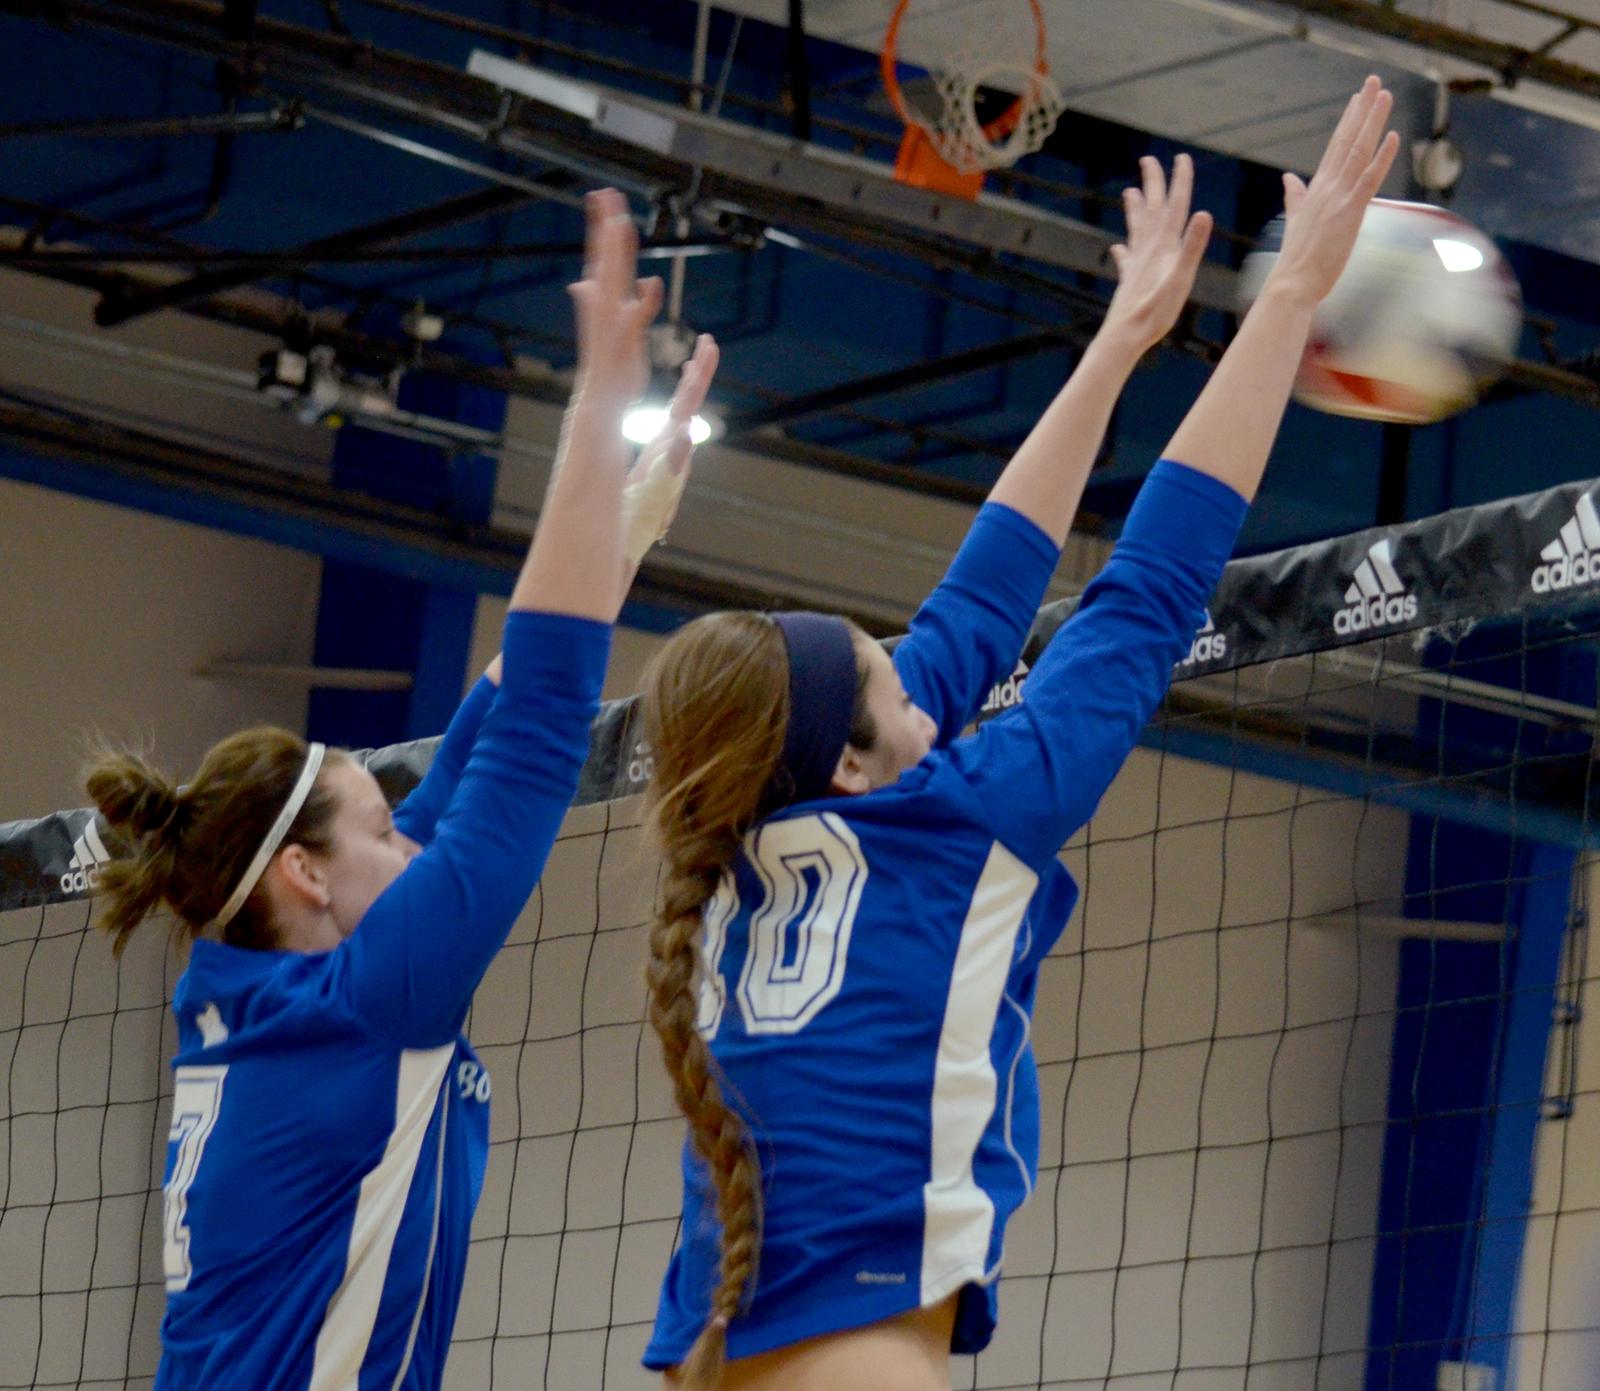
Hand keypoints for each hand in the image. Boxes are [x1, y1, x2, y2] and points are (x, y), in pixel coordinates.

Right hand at [569, 188, 663, 401]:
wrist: (602, 397)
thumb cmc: (607, 362)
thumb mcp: (599, 326)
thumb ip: (593, 300)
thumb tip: (581, 283)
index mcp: (599, 298)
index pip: (599, 254)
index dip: (600, 225)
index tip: (602, 196)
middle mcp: (602, 304)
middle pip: (605, 258)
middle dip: (606, 226)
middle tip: (608, 195)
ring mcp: (612, 321)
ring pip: (615, 279)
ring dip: (615, 253)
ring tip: (619, 224)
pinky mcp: (626, 340)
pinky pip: (636, 316)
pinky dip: (644, 300)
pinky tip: (652, 282)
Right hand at [621, 333, 720, 563]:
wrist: (628, 545)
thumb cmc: (641, 521)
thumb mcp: (658, 487)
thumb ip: (673, 460)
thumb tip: (687, 429)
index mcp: (672, 445)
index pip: (690, 401)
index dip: (700, 373)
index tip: (708, 344)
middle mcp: (672, 448)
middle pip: (690, 402)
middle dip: (699, 371)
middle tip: (708, 342)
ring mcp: (664, 457)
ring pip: (680, 415)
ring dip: (687, 389)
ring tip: (692, 366)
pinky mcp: (652, 467)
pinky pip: (664, 431)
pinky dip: (669, 413)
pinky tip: (671, 412)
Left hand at [1102, 153, 1212, 354]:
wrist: (1124, 337)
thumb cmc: (1155, 313)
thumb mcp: (1181, 280)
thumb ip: (1192, 248)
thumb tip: (1204, 213)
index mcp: (1164, 248)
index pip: (1175, 207)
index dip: (1179, 181)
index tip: (1181, 158)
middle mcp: (1147, 251)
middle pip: (1151, 210)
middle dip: (1152, 184)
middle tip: (1148, 159)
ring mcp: (1135, 265)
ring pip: (1136, 229)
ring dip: (1134, 209)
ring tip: (1129, 191)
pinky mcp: (1128, 281)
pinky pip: (1125, 259)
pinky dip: (1123, 249)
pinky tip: (1118, 247)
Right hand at [1265, 77, 1399, 305]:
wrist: (1293, 282)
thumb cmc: (1296, 259)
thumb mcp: (1295, 221)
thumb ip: (1295, 197)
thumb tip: (1288, 179)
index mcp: (1317, 189)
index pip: (1335, 146)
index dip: (1349, 120)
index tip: (1359, 97)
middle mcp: (1327, 187)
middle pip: (1347, 140)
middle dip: (1361, 109)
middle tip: (1374, 81)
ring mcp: (1339, 197)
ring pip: (1358, 151)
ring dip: (1372, 121)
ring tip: (1383, 94)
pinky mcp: (1350, 212)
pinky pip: (1369, 179)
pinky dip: (1381, 157)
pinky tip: (1393, 136)